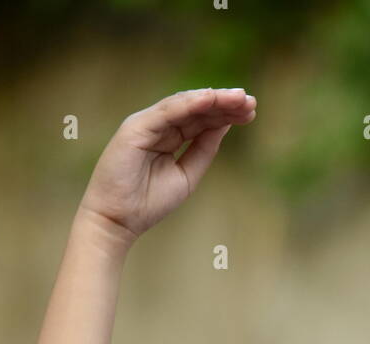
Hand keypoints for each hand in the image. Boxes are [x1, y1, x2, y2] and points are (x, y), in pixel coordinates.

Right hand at [78, 87, 256, 243]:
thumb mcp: (187, 175)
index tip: (251, 112)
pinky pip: (167, 111)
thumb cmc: (149, 202)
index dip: (226, 114)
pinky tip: (210, 98)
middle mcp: (159, 125)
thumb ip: (203, 150)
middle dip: (225, 103)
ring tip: (238, 98)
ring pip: (184, 104)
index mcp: (170, 137)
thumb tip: (224, 127)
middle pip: (196, 108)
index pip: (202, 120)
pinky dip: (189, 103)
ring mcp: (147, 123)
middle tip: (251, 101)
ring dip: (213, 98)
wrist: (118, 219)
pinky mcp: (136, 127)